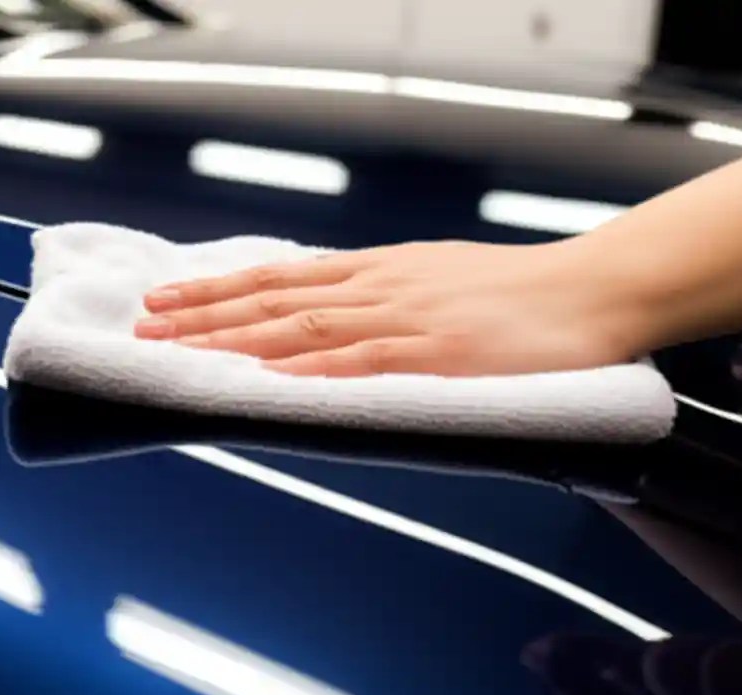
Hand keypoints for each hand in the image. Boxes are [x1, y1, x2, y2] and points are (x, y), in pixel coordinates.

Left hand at [134, 238, 643, 376]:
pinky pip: (365, 361)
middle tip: (146, 324)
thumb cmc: (516, 290)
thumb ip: (378, 292)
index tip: (166, 297)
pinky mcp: (440, 354)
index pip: (279, 275)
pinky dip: (312, 370)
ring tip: (182, 350)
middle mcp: (379, 287)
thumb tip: (323, 305)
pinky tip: (270, 378)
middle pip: (274, 298)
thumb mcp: (433, 275)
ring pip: (304, 327)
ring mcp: (407, 319)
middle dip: (205, 313)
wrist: (594, 289)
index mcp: (377, 269)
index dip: (218, 289)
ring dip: (237, 340)